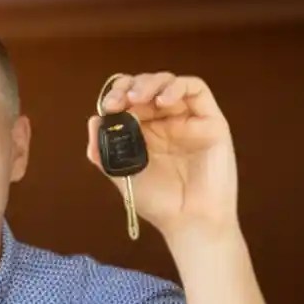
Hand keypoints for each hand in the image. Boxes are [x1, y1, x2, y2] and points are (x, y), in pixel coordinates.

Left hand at [85, 72, 239, 241]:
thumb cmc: (157, 201)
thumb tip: (93, 120)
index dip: (115, 95)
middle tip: (119, 101)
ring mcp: (187, 119)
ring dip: (150, 83)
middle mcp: (164, 121)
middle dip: (128, 87)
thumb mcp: (121, 174)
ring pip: (169, 82)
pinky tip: (163, 101)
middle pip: (146, 86)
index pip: (127, 99)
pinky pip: (196, 90)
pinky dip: (177, 87)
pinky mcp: (210, 121)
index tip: (107, 107)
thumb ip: (104, 150)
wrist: (188, 221)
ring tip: (137, 98)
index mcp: (142, 131)